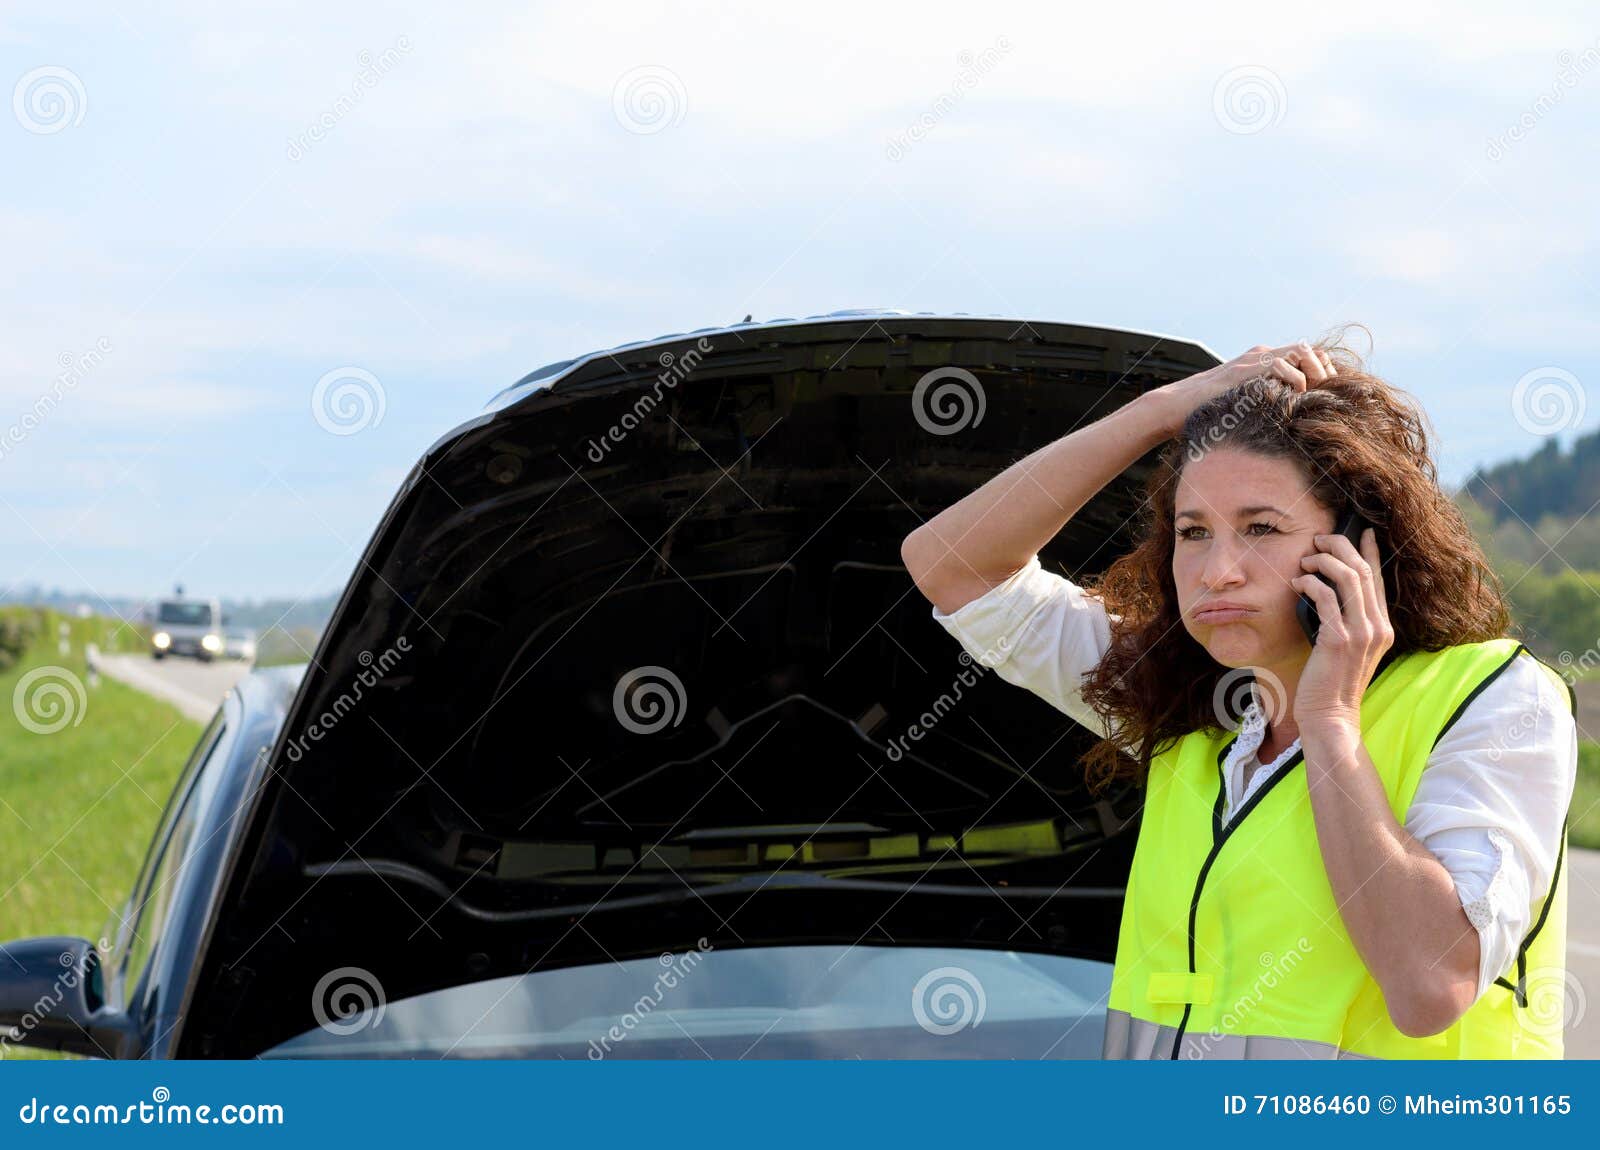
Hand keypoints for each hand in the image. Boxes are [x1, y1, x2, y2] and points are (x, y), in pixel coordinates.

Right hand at [1151, 342, 1336, 434]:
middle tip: (1323, 396)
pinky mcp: (1245, 369)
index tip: (1325, 394)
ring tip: (1310, 397)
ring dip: (1312, 375)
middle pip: (1310, 351)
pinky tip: (1292, 399)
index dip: (1321, 372)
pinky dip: (1294, 381)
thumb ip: (1266, 399)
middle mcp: (1261, 354)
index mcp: (1263, 360)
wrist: (1177, 407)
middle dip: (1322, 373)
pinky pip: (1282, 366)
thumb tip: (1291, 417)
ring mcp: (1252, 359)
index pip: (1307, 356)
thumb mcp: (1245, 402)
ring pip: (1301, 352)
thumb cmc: (1209, 411)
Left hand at [1291, 526, 1393, 732]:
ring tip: (1306, 559)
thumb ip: (1345, 620)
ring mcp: (1361, 633)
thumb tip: (1326, 589)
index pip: (1379, 579)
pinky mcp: (1339, 640)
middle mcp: (1378, 627)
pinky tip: (1298, 581)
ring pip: (1349, 578)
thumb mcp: (1346, 647)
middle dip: (1341, 547)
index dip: (1370, 551)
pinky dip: (1310, 583)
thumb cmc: (1330, 681)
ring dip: (1324, 561)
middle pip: (1364, 571)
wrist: (1330, 715)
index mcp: (1382, 627)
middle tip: (1319, 539)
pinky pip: (1326, 597)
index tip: (1360, 531)